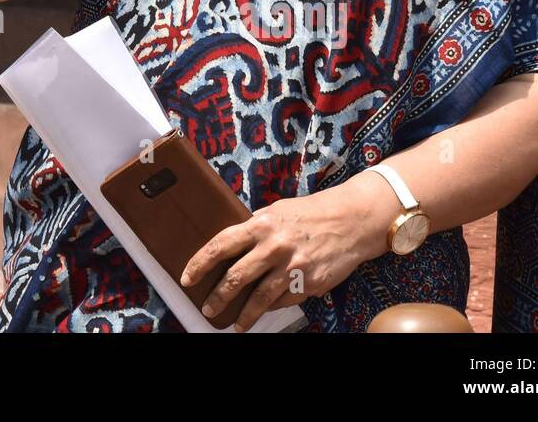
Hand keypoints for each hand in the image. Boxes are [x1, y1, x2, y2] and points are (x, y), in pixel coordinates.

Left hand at [179, 176, 392, 330]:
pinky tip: (264, 312)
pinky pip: (284, 301)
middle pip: (237, 277)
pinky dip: (271, 308)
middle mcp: (274, 246)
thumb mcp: (277, 212)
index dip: (200, 263)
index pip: (221, 245)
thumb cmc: (309, 214)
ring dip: (244, 315)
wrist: (350, 221)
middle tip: (207, 308)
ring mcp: (292, 267)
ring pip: (260, 298)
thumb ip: (254, 229)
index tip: (187, 278)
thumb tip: (231, 247)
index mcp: (260, 224)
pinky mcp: (309, 283)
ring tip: (234, 325)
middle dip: (218, 297)